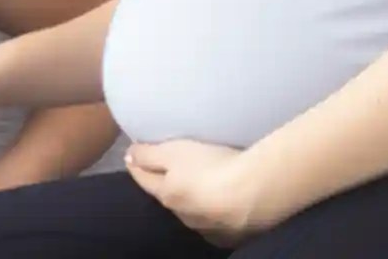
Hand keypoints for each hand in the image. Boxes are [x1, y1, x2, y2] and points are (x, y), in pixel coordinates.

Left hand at [127, 140, 262, 247]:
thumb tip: (129, 157)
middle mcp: (183, 216)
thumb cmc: (211, 165)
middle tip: (168, 170)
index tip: (133, 156)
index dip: (137, 163)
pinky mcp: (231, 236)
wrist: (259, 191)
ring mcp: (207, 229)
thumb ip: (148, 154)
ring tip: (200, 186)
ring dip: (191, 200)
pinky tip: (221, 205)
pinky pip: (215, 223)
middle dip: (164, 184)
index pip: (143, 178)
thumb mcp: (174, 152)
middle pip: (167, 196)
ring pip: (191, 212)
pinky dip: (213, 212)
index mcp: (166, 195)